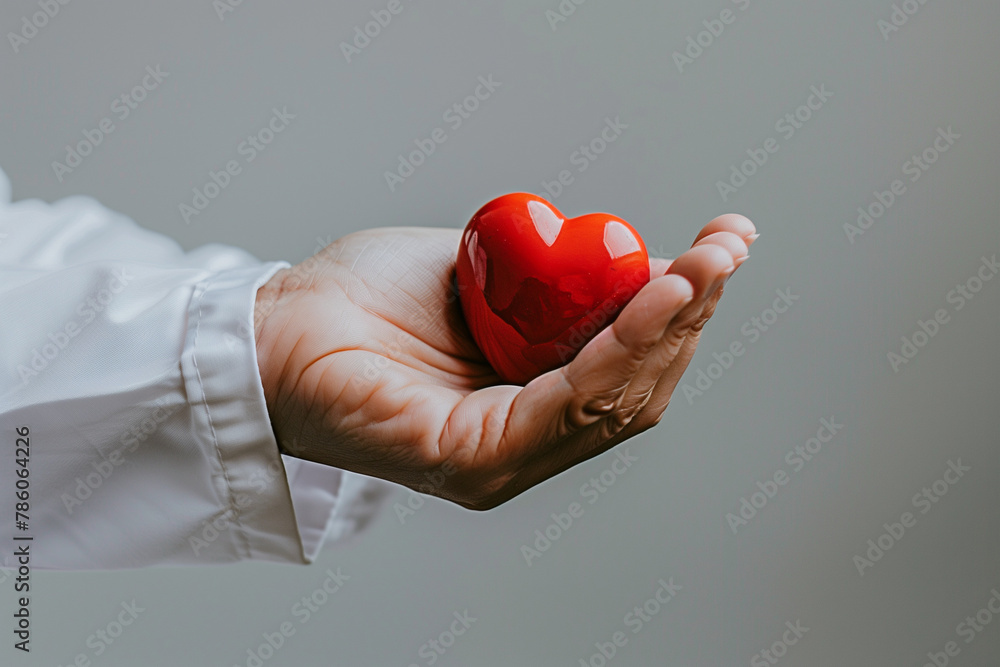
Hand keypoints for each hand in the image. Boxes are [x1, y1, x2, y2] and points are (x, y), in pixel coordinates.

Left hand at [253, 215, 756, 509]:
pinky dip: (617, 350)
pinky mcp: (470, 460)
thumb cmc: (358, 302)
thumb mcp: (481, 274)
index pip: (625, 371)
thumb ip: (549, 280)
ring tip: (702, 267)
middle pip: (635, 390)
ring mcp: (500, 458)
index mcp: (526, 403)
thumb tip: (620, 257)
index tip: (721, 248)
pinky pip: (565, 406)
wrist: (272, 322)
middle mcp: (522, 441)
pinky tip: (653, 297)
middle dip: (690, 314)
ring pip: (615, 401)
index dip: (681, 312)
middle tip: (727, 249)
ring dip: (668, 328)